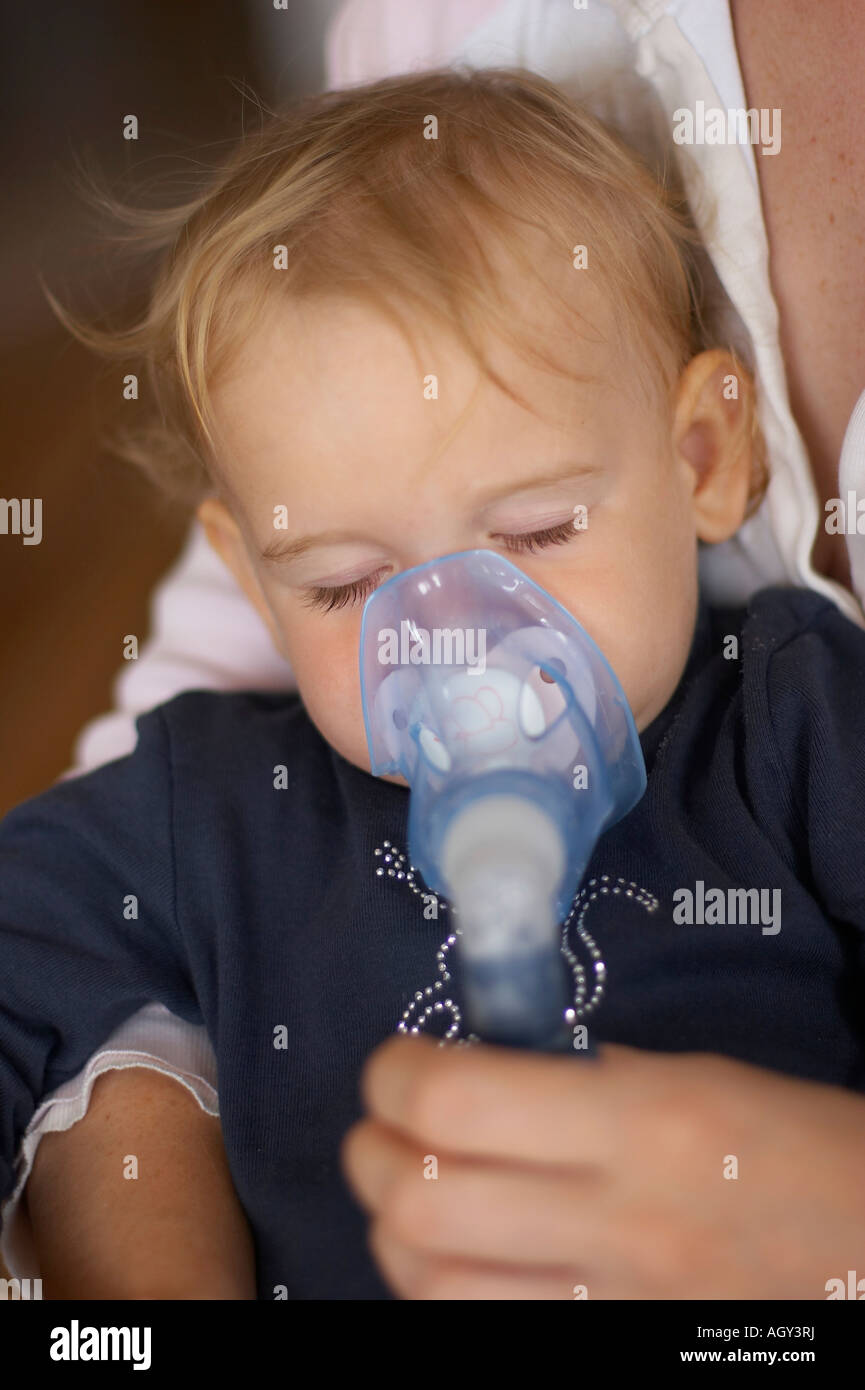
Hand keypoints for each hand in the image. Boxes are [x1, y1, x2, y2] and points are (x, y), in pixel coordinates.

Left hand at [341, 1033, 864, 1298]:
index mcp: (650, 1124)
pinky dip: (445, 1297)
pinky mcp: (619, 1356)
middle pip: (421, 1202)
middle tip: (379, 1127)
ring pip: (434, 1289)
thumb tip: (499, 1080)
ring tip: (405, 1194)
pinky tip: (455, 1262)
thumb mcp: (711, 1081)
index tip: (398, 1063)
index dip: (397, 1075)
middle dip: (369, 1153)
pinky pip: (489, 1336)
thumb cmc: (815, 1152)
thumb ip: (596, 1082)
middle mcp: (623, 1223)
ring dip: (392, 1233)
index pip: (457, 1102)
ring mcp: (620, 1310)